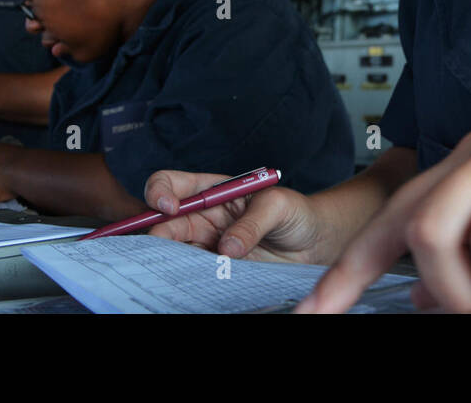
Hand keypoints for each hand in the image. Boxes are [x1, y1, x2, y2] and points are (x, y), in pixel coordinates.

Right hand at [143, 170, 325, 263]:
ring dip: (169, 261)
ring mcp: (207, 245)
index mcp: (212, 190)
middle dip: (156, 235)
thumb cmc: (296, 214)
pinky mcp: (216, 271)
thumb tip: (227, 248)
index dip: (159, 192)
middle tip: (163, 250)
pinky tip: (197, 285)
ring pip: (173, 252)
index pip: (170, 184)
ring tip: (177, 271)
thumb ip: (252, 222)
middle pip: (162, 223)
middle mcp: (202, 217)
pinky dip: (188, 281)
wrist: (315, 244)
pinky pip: (193, 276)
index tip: (168, 207)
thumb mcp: (279, 206)